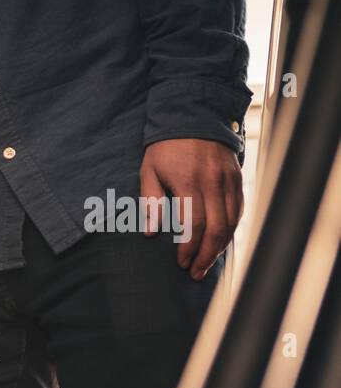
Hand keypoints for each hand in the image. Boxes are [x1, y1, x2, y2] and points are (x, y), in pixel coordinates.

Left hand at [140, 138, 242, 280]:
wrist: (192, 115)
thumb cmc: (165, 147)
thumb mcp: (149, 171)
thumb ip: (151, 202)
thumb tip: (152, 233)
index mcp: (189, 183)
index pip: (194, 225)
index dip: (189, 248)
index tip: (181, 263)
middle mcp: (213, 183)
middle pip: (217, 228)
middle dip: (206, 255)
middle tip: (195, 273)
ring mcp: (229, 179)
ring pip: (231, 221)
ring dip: (220, 246)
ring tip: (207, 263)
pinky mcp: (237, 176)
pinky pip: (239, 208)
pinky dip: (232, 228)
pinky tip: (221, 241)